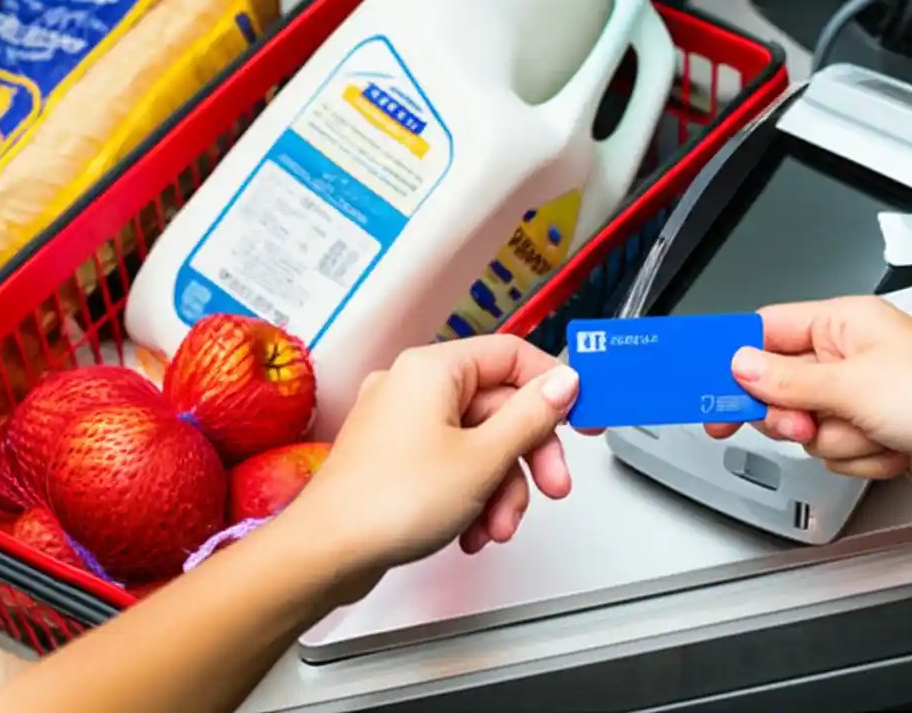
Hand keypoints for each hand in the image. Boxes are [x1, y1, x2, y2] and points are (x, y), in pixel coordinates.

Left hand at [274, 334, 579, 601]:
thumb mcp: (484, 458)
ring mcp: (401, 423)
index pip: (513, 355)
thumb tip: (564, 382)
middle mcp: (414, 386)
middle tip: (552, 486)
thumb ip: (532, 416)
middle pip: (500, 408)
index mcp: (433, 369)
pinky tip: (470, 532)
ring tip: (498, 526)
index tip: (583, 416)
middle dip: (528, 457)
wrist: (327, 555)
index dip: (555, 386)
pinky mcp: (395, 458)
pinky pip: (452, 465)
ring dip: (500, 488)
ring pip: (479, 444)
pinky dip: (471, 497)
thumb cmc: (388, 502)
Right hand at [707, 296, 911, 513]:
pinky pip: (837, 452)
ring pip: (807, 428)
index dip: (730, 359)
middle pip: (779, 386)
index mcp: (844, 321)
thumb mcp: (853, 384)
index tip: (699, 382)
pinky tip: (892, 450)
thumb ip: (786, 379)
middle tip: (806, 421)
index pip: (765, 331)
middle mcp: (851, 355)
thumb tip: (739, 367)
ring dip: (836, 441)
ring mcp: (864, 398)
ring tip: (875, 433)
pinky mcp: (878, 434)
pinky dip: (860, 459)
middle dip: (793, 414)